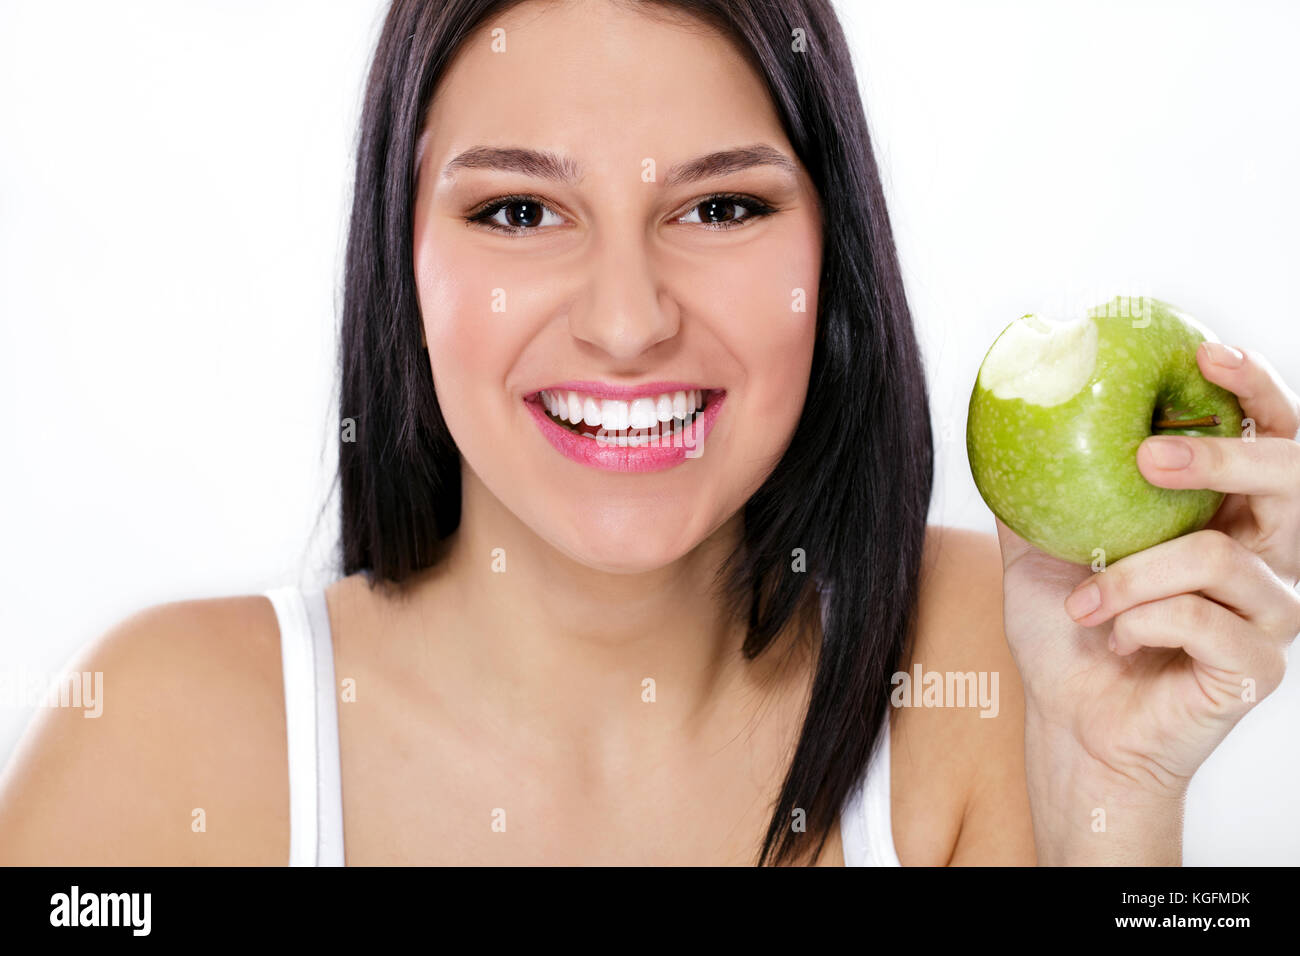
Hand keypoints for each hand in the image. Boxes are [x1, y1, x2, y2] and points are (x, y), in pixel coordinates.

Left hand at [995, 341, 1299, 858]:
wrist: (1067, 721)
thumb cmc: (1066, 635)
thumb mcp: (1040, 547)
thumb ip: (1040, 487)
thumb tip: (1004, 414)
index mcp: (1223, 519)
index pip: (1268, 439)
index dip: (1254, 391)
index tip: (1206, 352)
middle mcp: (1262, 560)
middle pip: (1289, 482)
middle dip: (1222, 456)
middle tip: (1148, 454)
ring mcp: (1267, 615)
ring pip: (1218, 558)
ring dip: (1133, 576)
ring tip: (1086, 600)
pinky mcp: (1256, 666)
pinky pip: (1203, 622)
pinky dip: (1142, 623)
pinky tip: (1117, 642)